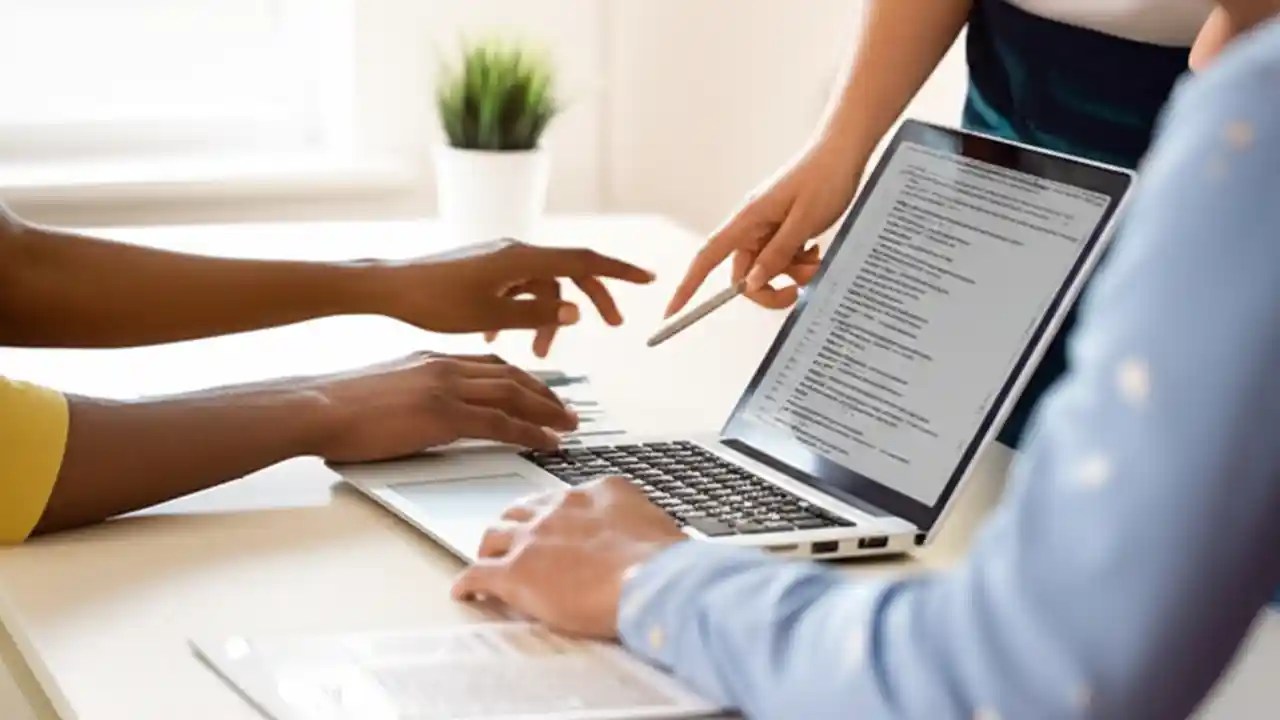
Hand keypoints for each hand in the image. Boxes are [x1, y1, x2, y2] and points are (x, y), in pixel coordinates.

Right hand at [311, 352, 577, 461]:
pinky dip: (530, 432)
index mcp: (430, 358)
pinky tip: (547, 442)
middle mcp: (444, 365)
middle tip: (567, 410)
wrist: (315, 407)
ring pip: (514, 394)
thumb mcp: (387, 390)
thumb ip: (416, 395)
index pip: (490, 364)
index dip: (522, 379)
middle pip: (511, 375)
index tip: (540, 392)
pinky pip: (500, 422)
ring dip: (547, 411)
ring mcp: (445, 387)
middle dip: (545, 393)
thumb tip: (429, 418)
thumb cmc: (338, 407)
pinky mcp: (442, 413)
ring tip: (568, 426)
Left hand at [380, 240, 654, 357]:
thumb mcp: (491, 314)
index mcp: (522, 258)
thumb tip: (577, 312)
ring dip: (547, 317)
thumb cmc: (435, 301)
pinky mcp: (486, 269)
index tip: (648, 279)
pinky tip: (500, 338)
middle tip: (611, 325)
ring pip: (542, 286)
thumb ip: (538, 314)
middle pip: (570, 272)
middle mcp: (516, 251)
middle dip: (592, 299)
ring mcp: (500, 259)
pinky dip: (521, 311)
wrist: (390, 288)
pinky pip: (518, 288)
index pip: (584, 261)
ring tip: (538, 351)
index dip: (619, 272)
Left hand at [452, 476, 686, 637]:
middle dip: (514, 526)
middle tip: (514, 544)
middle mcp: (558, 507)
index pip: (561, 498)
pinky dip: (468, 584)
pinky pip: (478, 574)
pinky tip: (466, 592)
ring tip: (488, 563)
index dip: (551, 515)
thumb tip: (642, 539)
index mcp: (595, 492)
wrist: (654, 581)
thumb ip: (636, 523)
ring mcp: (533, 538)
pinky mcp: (516, 573)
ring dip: (489, 550)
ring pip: (494, 536)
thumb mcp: (655, 523)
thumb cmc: (665, 561)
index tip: (552, 526)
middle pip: (520, 510)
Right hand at [666, 140, 865, 314]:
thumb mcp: (804, 221)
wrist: (843, 150)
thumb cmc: (825, 177)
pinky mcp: (782, 226)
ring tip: (816, 260)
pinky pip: (782, 256)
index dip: (688, 285)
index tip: (674, 311)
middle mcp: (751, 224)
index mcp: (747, 219)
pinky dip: (798, 261)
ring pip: (767, 267)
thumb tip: (751, 283)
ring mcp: (767, 225)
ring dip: (792, 273)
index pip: (707, 257)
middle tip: (799, 290)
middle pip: (744, 272)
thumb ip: (777, 254)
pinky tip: (815, 250)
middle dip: (771, 287)